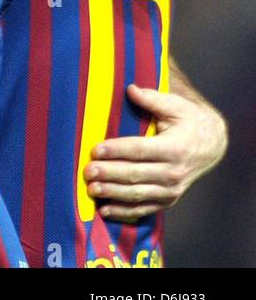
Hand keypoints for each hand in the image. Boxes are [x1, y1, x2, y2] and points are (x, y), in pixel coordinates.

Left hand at [84, 83, 227, 221]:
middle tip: (88, 171)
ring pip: (138, 194)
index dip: (116, 150)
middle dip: (110, 173)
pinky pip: (144, 208)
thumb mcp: (175, 106)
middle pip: (136, 174)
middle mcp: (174, 172)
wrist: (212, 146)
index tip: (95, 150)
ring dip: (113, 193)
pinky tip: (104, 209)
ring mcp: (171, 189)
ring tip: (91, 189)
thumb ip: (152, 99)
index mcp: (175, 148)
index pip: (140, 150)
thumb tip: (130, 88)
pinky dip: (124, 211)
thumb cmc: (189, 121)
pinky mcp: (168, 200)